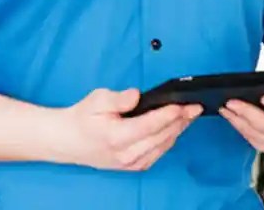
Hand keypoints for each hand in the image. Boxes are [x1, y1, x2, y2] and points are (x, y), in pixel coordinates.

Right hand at [48, 88, 201, 170]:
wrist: (69, 140)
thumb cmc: (82, 118)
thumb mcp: (97, 99)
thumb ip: (119, 98)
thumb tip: (137, 95)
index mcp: (117, 136)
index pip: (151, 125)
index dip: (170, 114)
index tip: (184, 105)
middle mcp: (127, 154)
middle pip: (162, 136)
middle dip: (180, 121)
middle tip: (195, 107)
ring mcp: (131, 163)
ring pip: (163, 146)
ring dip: (178, 130)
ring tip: (189, 115)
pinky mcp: (134, 167)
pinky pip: (158, 153)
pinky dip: (169, 140)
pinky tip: (175, 128)